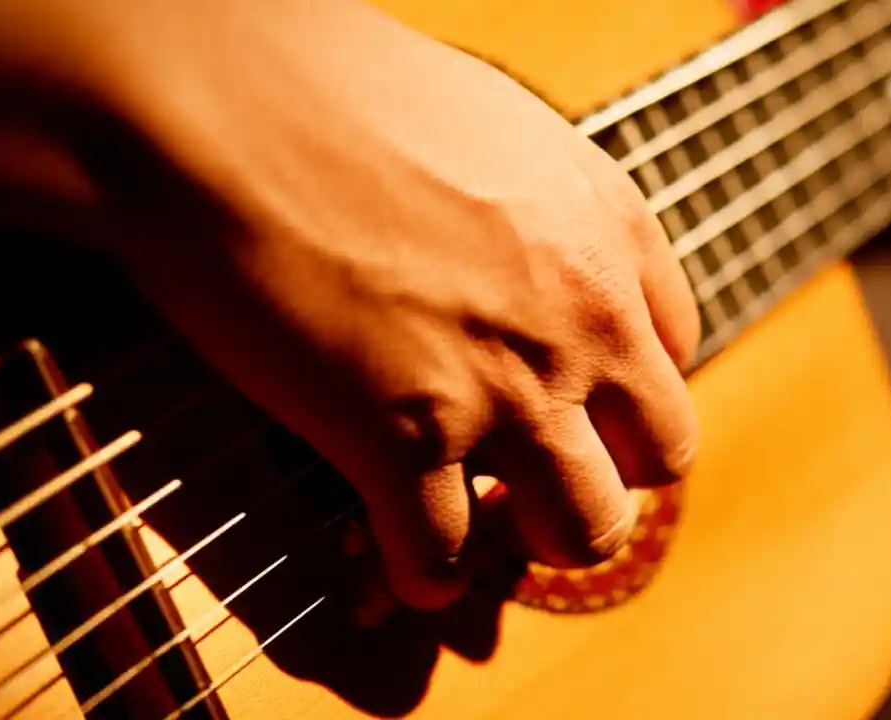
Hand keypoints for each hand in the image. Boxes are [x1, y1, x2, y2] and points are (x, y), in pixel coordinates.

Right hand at [0, 0, 699, 609]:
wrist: (214, 99)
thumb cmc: (331, 89)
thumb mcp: (495, 125)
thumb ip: (545, 210)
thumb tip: (536, 265)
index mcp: (611, 232)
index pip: (676, 353)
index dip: (624, 391)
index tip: (580, 400)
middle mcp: (583, 318)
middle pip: (658, 455)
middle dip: (607, 474)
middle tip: (546, 473)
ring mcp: (503, 387)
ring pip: (585, 530)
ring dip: (538, 538)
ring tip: (491, 523)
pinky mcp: (401, 442)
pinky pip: (443, 557)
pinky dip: (423, 572)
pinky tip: (400, 555)